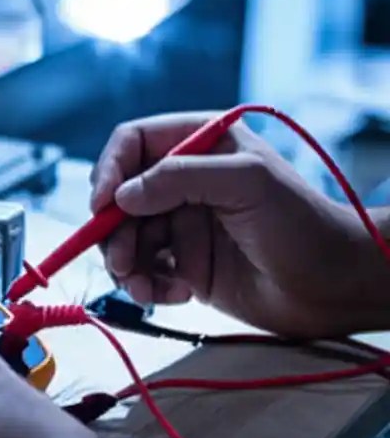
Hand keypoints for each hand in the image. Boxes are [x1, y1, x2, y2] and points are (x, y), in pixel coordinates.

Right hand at [92, 112, 389, 336]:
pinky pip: (144, 270)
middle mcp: (186, 180)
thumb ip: (180, 178)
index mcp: (201, 143)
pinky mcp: (185, 263)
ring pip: (126, 237)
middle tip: (120, 260)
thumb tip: (122, 196)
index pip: (133, 143)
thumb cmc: (304, 225)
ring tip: (143, 288)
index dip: (110, 170)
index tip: (102, 205)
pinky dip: (147, 285)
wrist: (335, 287)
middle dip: (113, 230)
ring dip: (126, 264)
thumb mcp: (246, 182)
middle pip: (120, 196)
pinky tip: (173, 294)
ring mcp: (184, 223)